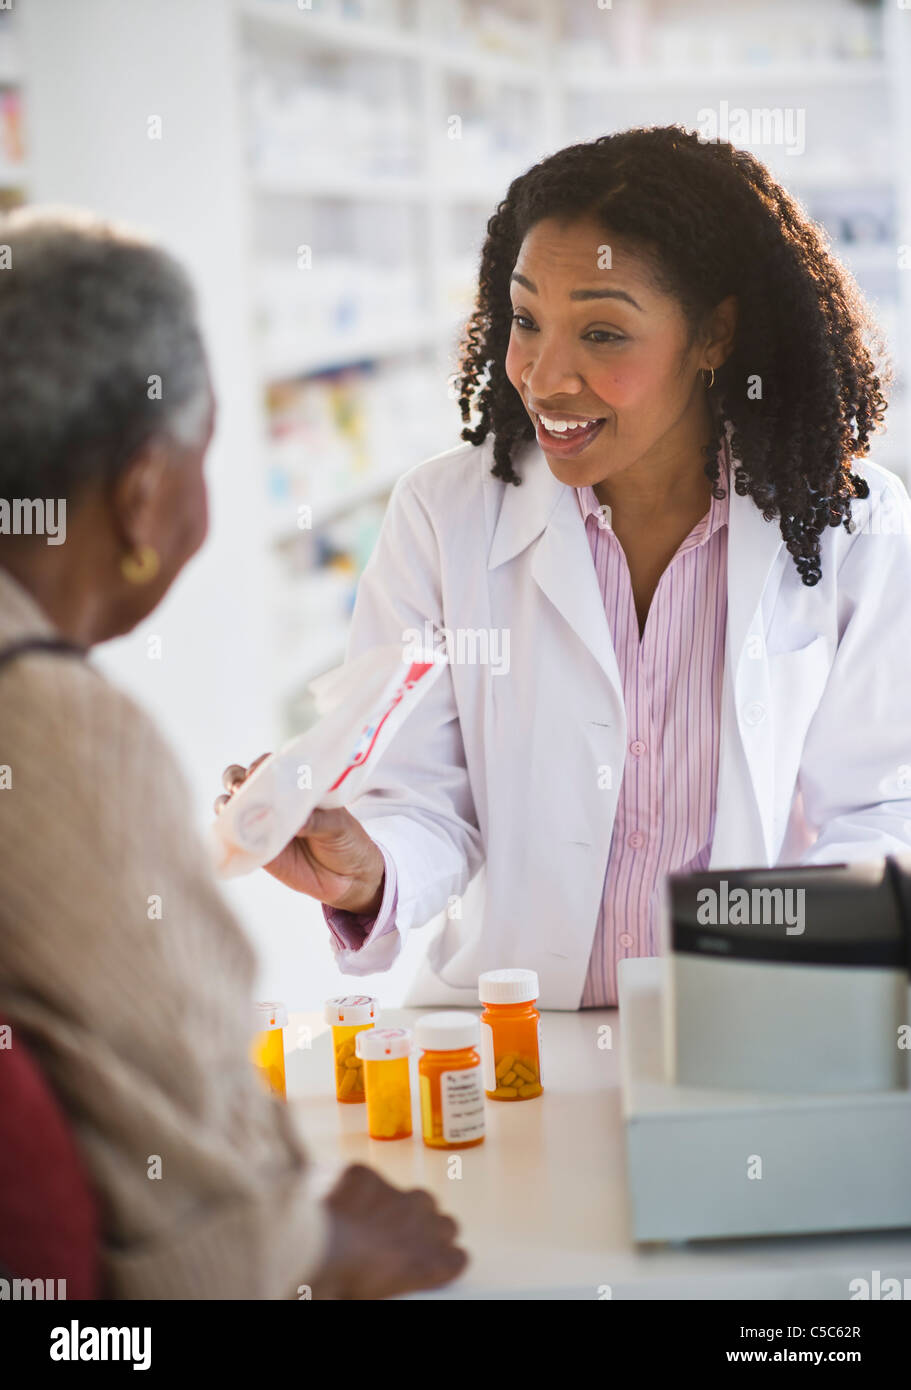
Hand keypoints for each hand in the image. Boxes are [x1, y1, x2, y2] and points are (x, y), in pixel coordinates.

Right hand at [215, 757, 385, 912]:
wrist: (351, 879)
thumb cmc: (348, 841)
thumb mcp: (339, 825)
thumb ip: (318, 821)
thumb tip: (296, 821)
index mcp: (296, 786)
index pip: (271, 767)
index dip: (260, 765)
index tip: (257, 770)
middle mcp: (275, 802)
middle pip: (242, 782)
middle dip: (234, 779)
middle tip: (239, 787)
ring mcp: (263, 826)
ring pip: (232, 808)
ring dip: (225, 804)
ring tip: (230, 809)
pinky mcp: (257, 851)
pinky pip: (234, 840)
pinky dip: (225, 835)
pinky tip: (225, 834)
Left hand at [311, 1164, 466, 1299]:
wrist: (298, 1250)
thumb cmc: (334, 1285)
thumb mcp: (369, 1299)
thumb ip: (389, 1282)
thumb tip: (378, 1280)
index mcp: (426, 1263)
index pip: (457, 1257)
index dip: (441, 1260)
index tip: (428, 1263)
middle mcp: (420, 1223)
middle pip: (444, 1222)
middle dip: (427, 1230)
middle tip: (397, 1243)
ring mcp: (393, 1193)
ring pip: (414, 1195)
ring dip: (400, 1207)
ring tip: (371, 1223)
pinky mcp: (363, 1174)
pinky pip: (368, 1181)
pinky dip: (357, 1192)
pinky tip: (335, 1206)